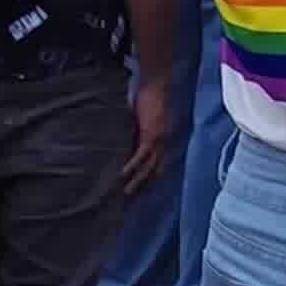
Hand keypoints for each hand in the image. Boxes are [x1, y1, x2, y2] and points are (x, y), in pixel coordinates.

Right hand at [119, 76, 173, 196]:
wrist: (156, 83)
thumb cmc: (148, 98)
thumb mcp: (141, 120)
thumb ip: (135, 133)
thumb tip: (121, 143)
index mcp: (162, 140)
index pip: (157, 166)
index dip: (148, 181)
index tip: (137, 194)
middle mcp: (164, 143)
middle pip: (155, 171)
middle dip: (144, 187)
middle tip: (131, 202)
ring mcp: (159, 140)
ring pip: (149, 167)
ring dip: (137, 182)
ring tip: (124, 194)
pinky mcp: (151, 134)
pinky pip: (141, 156)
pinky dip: (132, 167)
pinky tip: (122, 176)